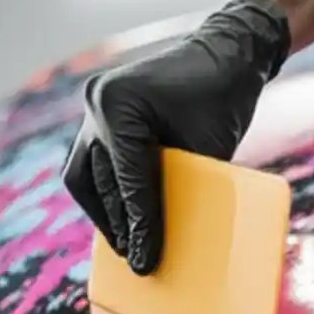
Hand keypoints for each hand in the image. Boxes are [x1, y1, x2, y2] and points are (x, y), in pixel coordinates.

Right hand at [63, 0, 290, 273]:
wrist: (228, 53)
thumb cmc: (225, 97)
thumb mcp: (209, 148)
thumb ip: (186, 188)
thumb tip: (170, 240)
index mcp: (119, 105)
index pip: (128, 180)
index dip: (139, 224)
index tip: (146, 260)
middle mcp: (97, 102)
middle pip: (101, 182)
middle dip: (119, 225)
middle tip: (136, 260)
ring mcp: (94, 105)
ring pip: (85, 176)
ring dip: (104, 213)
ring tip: (125, 246)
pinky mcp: (102, 113)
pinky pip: (93, 163)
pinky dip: (106, 192)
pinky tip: (122, 220)